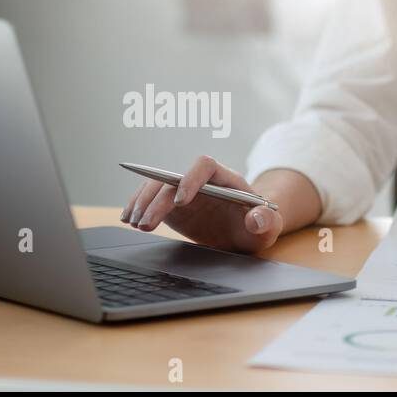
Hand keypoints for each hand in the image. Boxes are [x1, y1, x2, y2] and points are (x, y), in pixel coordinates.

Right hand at [120, 156, 282, 252]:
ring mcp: (184, 191)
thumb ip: (268, 221)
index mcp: (226, 178)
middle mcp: (201, 180)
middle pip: (173, 178)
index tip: (181, 202)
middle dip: (156, 199)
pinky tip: (127, 219)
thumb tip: (256, 218)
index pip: (204, 165)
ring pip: (157, 186)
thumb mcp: (269, 227)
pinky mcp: (172, 204)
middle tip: (146, 223)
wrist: (246, 231)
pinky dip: (136, 207)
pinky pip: (150, 199)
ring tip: (134, 223)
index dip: (190, 179)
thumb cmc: (260, 225)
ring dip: (142, 202)